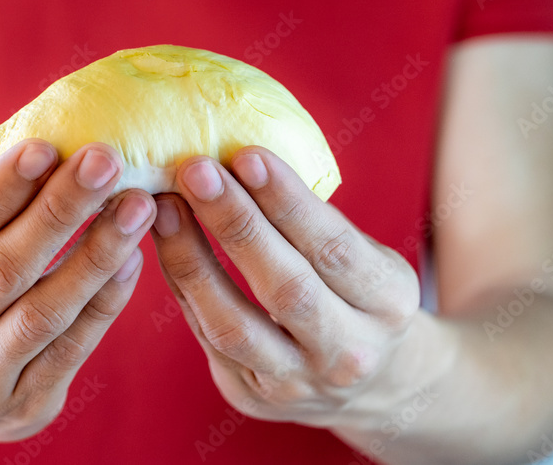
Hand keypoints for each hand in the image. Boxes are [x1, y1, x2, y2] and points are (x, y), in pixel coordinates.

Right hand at [0, 140, 154, 454]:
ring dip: (96, 254)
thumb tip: (47, 148)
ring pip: (43, 313)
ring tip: (136, 205)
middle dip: (59, 211)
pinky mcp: (21, 409)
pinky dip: (105, 300)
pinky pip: (72, 348)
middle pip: (1, 272)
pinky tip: (131, 257)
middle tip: (105, 162)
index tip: (45, 147)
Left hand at [150, 147, 422, 427]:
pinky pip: (207, 338)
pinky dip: (182, 287)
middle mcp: (348, 352)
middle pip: (285, 288)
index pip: (334, 248)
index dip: (288, 202)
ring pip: (233, 326)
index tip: (247, 155)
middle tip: (194, 170)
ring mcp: (298, 384)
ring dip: (191, 260)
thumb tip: (240, 154)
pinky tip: (163, 243)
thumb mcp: (367, 256)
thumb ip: (313, 219)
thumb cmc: (360, 293)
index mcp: (389, 303)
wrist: (378, 384)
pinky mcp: (253, 397)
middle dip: (234, 223)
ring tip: (163, 207)